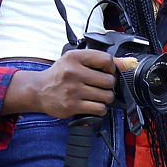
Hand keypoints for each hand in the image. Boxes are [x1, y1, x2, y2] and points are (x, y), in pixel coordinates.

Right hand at [3, 49, 118, 118]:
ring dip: (105, 98)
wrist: (39, 90)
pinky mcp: (72, 105)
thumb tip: (127, 62)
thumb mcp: (76, 60)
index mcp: (75, 58)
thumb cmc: (60, 75)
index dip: (112, 68)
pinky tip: (93, 104)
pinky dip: (100, 108)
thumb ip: (100, 60)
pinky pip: (99, 109)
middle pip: (109, 81)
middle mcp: (73, 72)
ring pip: (106, 96)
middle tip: (101, 86)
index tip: (107, 72)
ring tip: (97, 96)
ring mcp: (73, 90)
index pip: (106, 60)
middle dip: (109, 85)